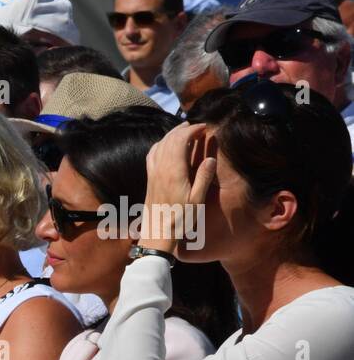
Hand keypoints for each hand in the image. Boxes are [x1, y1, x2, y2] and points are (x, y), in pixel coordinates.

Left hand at [141, 123, 216, 251]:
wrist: (157, 234)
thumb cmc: (180, 219)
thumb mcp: (197, 199)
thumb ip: (204, 177)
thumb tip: (210, 159)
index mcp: (173, 171)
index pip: (180, 140)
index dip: (191, 130)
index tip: (203, 127)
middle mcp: (160, 169)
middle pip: (169, 139)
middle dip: (182, 129)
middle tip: (195, 126)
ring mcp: (152, 174)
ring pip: (159, 145)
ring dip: (171, 135)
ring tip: (183, 131)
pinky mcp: (149, 179)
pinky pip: (152, 155)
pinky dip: (160, 145)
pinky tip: (166, 146)